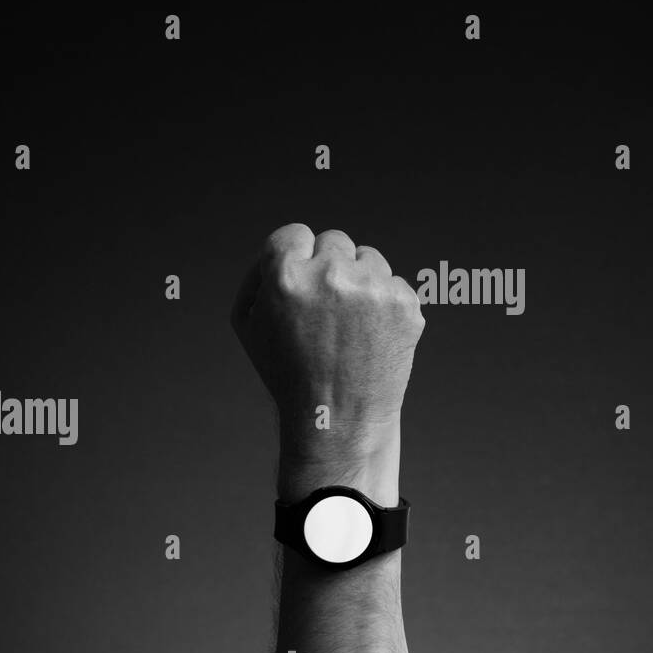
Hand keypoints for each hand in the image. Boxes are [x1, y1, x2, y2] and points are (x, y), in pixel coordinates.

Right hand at [232, 224, 424, 503]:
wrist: (336, 417)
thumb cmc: (288, 373)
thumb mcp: (249, 327)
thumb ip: (259, 277)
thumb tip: (283, 249)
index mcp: (286, 277)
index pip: (292, 235)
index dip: (293, 258)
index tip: (298, 282)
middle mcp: (330, 275)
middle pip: (333, 241)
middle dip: (328, 268)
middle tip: (324, 311)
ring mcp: (371, 288)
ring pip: (367, 258)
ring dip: (358, 282)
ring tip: (347, 326)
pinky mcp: (404, 302)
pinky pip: (392, 283)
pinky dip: (382, 305)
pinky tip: (368, 336)